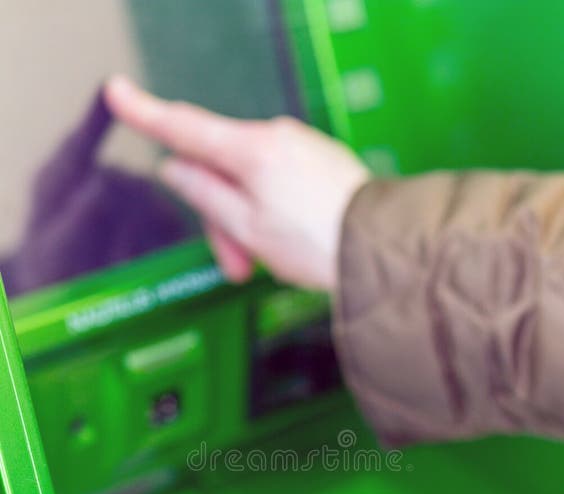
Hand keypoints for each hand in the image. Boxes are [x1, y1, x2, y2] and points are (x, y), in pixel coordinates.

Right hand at [104, 76, 369, 289]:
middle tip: (235, 266)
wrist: (381, 248)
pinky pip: (276, 182)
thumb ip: (206, 195)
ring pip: (249, 182)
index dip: (147, 115)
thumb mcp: (247, 228)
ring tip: (262, 266)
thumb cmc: (318, 244)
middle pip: (220, 170)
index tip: (117, 92)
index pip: (185, 128)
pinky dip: (269, 213)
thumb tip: (177, 168)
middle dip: (219, 218)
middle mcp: (276, 137)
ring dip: (245, 224)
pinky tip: (286, 246)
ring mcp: (300, 147)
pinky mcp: (318, 162)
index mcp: (251, 150)